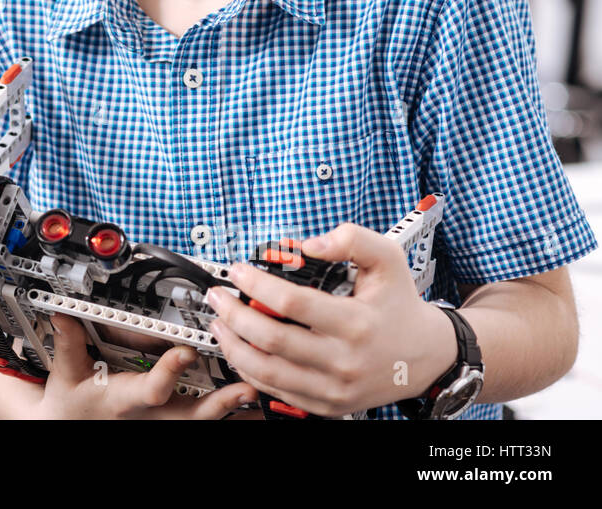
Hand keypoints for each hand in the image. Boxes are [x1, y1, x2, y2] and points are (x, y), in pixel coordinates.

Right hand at [30, 313, 258, 418]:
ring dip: (233, 411)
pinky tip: (253, 410)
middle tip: (245, 388)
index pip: (151, 390)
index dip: (169, 372)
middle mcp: (149, 415)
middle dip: (220, 404)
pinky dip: (230, 416)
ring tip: (259, 396)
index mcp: (123, 400)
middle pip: (190, 415)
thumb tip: (64, 316)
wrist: (69, 426)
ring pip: (203, 422)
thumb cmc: (74, 401)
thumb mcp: (66, 374)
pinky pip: (204, 423)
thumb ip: (69, 344)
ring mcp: (163, 421)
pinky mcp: (171, 421)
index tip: (186, 352)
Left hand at [206, 222, 458, 417]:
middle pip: (272, 340)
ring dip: (233, 346)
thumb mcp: (388, 259)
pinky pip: (277, 392)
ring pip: (267, 372)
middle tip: (217, 297)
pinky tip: (240, 349)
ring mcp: (334, 388)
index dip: (257, 285)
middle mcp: (344, 360)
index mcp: (356, 323)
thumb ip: (351, 239)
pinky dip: (250, 371)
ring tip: (219, 324)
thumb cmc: (399, 305)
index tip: (238, 271)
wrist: (426, 357)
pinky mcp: (327, 405)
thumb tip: (309, 244)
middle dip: (234, 315)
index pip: (292, 303)